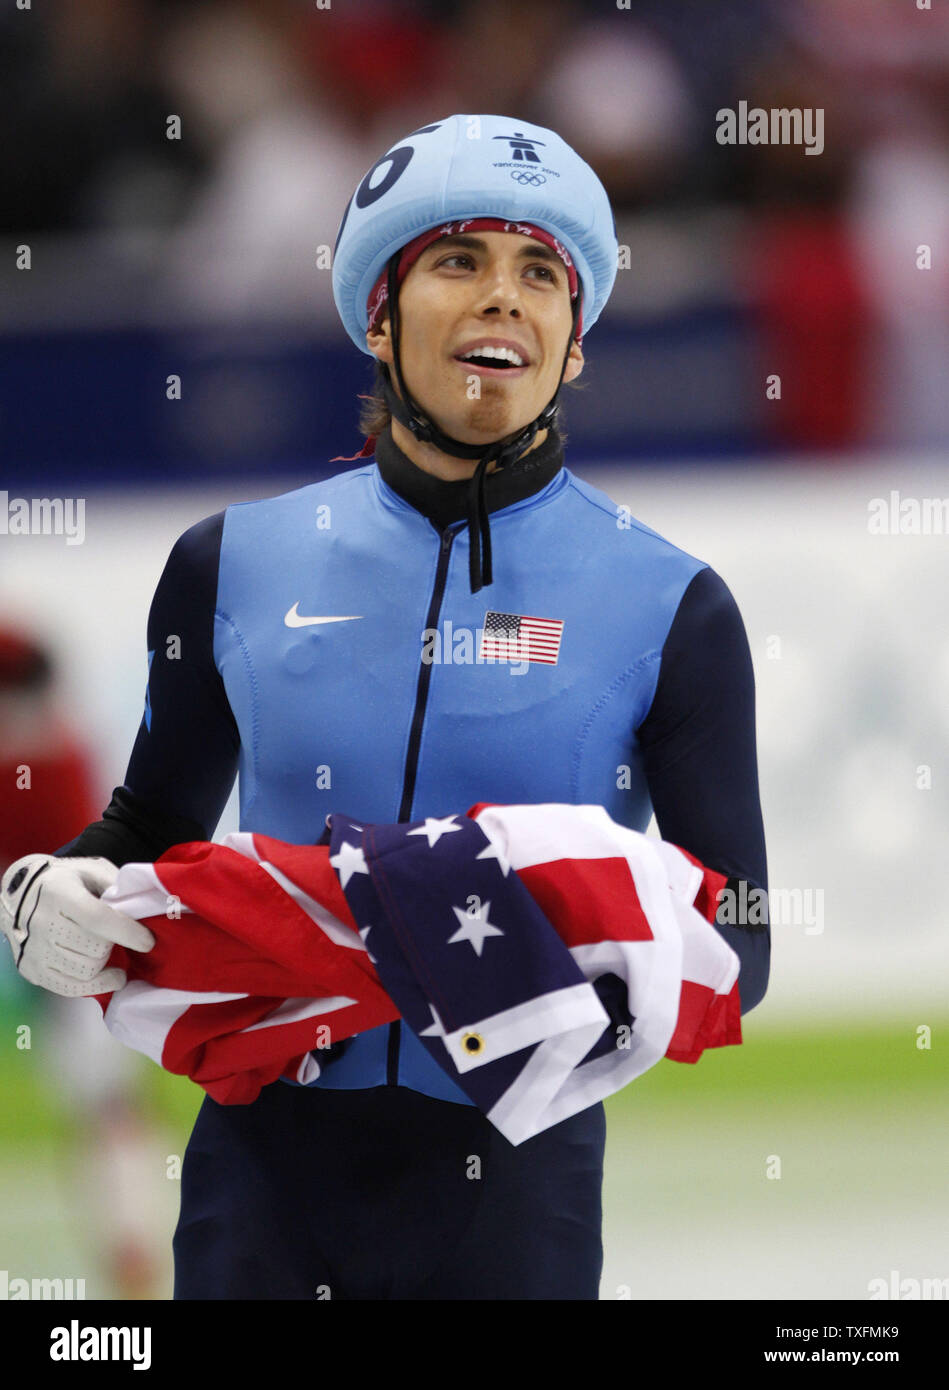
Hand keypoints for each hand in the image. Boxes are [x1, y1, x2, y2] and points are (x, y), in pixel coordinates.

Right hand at [0, 853, 154, 996]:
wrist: (19, 895)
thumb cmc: (64, 881)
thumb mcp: (90, 870)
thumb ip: (115, 885)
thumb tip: (141, 906)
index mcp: (59, 893)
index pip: (97, 919)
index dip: (127, 932)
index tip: (148, 941)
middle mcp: (42, 923)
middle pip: (94, 950)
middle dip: (116, 945)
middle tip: (119, 937)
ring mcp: (34, 950)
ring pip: (85, 972)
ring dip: (106, 965)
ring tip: (112, 954)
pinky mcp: (31, 969)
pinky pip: (70, 988)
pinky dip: (96, 986)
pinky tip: (110, 976)